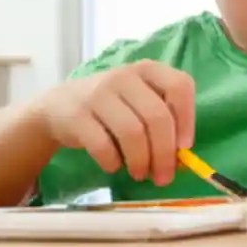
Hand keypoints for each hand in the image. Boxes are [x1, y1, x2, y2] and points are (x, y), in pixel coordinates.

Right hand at [33, 60, 194, 185]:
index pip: (179, 85)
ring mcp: (98, 94)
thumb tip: (181, 159)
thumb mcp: (137, 102)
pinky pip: (103, 146)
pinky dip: (113, 162)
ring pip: (132, 133)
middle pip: (157, 116)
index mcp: (147, 70)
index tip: (184, 147)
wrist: (59, 107)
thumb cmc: (110, 108)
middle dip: (164, 153)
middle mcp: (124, 76)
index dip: (187, 119)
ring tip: (139, 174)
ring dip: (140, 161)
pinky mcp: (77, 115)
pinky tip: (113, 166)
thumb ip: (162, 121)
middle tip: (163, 177)